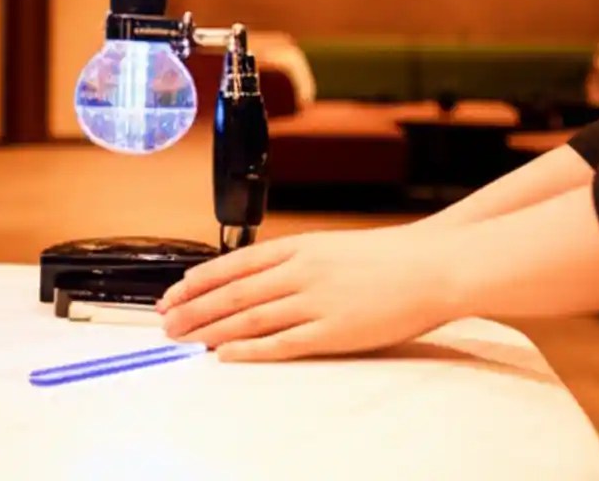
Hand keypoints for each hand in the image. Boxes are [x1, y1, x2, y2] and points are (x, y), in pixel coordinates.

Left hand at [157, 228, 462, 361]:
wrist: (434, 265)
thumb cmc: (388, 258)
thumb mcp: (331, 247)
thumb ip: (294, 261)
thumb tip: (255, 277)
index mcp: (299, 247)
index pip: (234, 263)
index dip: (198, 280)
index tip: (173, 292)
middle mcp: (300, 271)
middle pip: (232, 291)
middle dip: (193, 307)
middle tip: (165, 321)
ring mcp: (315, 301)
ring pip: (248, 316)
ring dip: (211, 327)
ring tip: (184, 337)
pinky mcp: (333, 330)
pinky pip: (282, 342)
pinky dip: (249, 347)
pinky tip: (225, 352)